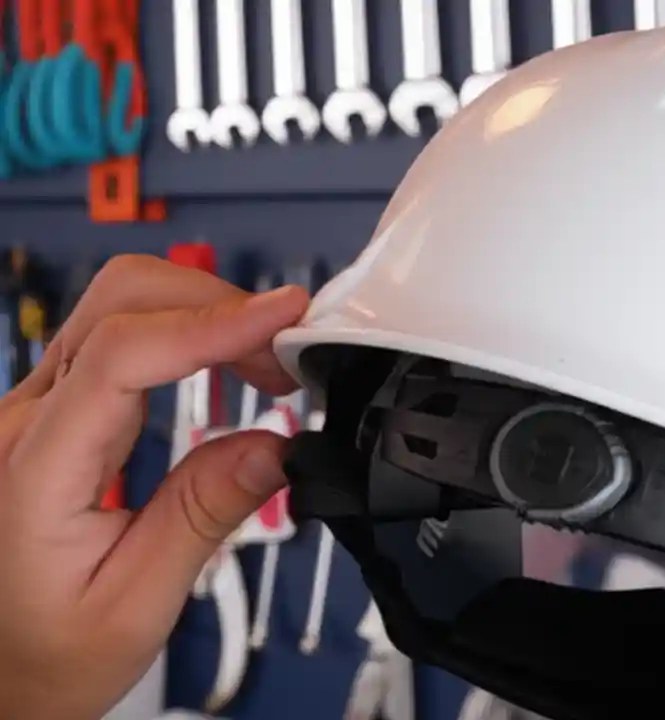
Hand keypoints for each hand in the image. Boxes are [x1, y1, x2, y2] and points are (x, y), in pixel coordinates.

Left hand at [0, 255, 309, 718]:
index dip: (210, 326)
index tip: (285, 317)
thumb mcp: (136, 607)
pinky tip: (233, 365)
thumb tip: (276, 446)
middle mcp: (25, 421)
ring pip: (124, 305)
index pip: (120, 356)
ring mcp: (39, 407)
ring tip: (272, 364)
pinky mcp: (62, 408)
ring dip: (209, 314)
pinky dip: (194, 334)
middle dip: (220, 307)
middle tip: (291, 356)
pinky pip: (128, 336)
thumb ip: (201, 517)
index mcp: (34, 469)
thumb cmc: (49, 653)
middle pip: (121, 300)